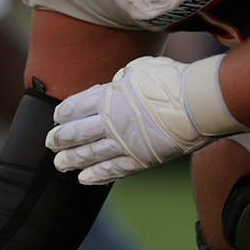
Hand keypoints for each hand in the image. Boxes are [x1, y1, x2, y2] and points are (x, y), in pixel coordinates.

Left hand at [46, 55, 241, 184]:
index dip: (63, 114)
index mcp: (107, 97)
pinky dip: (97, 176)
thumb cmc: (172, 80)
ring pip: (90, 155)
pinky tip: (85, 180)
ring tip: (60, 164)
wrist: (198, 105)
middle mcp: (110, 122)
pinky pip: (113, 171)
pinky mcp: (140, 160)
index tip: (57, 118)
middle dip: (60, 139)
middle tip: (50, 143)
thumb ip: (122, 80)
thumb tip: (117, 83)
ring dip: (72, 160)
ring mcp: (124, 144)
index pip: (75, 107)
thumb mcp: (140, 69)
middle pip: (77, 134)